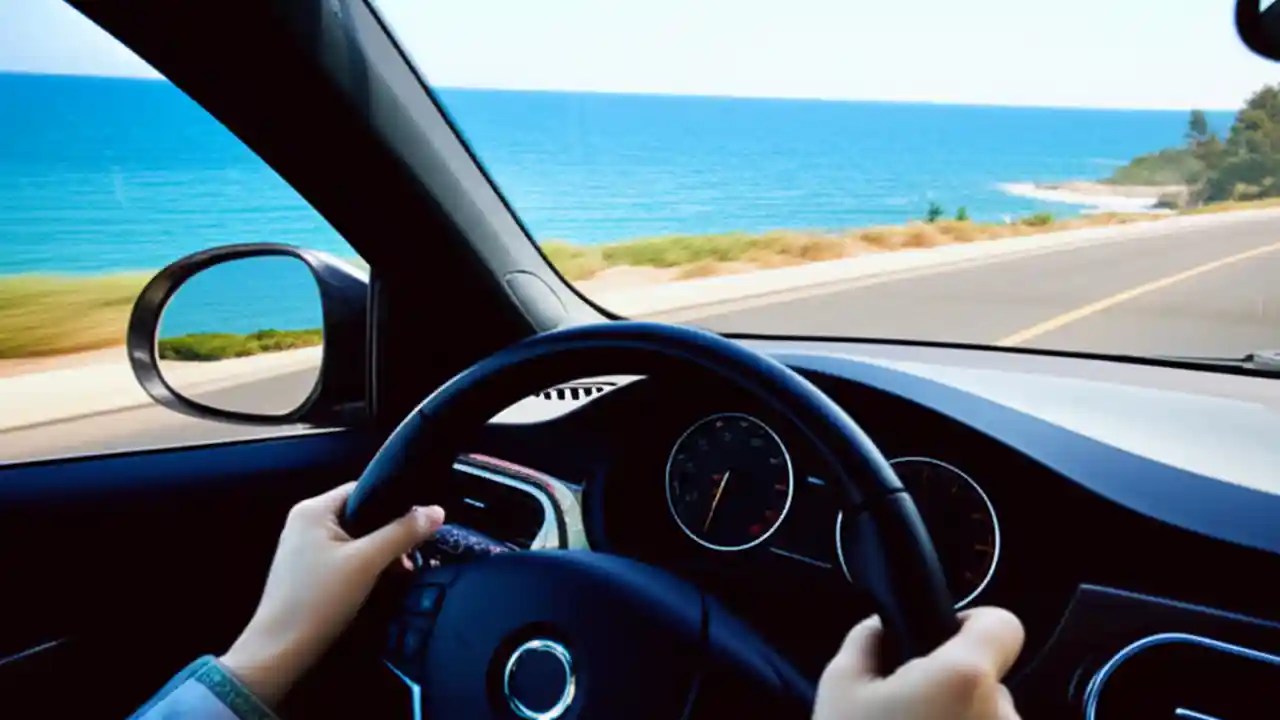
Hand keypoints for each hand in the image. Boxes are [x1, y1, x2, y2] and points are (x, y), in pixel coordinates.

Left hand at [219, 482, 444, 705]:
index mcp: (313, 509)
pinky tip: (377, 583)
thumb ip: (402, 533)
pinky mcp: (306, 570)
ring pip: (354, 538)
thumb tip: (437, 510)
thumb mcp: (367, 562)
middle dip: (389, 534)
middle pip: (361, 514)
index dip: (394, 505)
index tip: (418, 527)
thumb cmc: (319, 599)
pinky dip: (363, 566)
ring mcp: (303, 547)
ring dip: (379, 553)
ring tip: (398, 573)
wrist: (280, 650)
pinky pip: (343, 556)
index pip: (364, 490)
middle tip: (410, 557)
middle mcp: (305, 521)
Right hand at [813, 607, 1023, 719]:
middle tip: (907, 709)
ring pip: (986, 717)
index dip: (972, 623)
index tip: (941, 641)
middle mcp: (1002, 716)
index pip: (1002, 623)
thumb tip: (880, 629)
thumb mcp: (839, 686)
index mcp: (964, 678)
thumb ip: (867, 639)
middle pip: (986, 677)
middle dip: (952, 686)